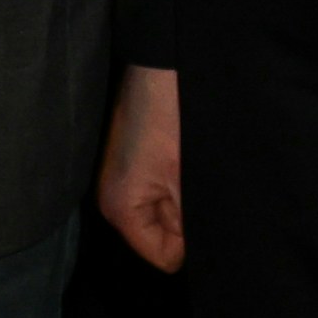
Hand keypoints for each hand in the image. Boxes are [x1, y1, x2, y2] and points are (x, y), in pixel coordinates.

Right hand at [97, 64, 186, 269]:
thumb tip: (203, 248)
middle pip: (164, 233)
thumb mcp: (187, 177)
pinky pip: (162, 187)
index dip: (191, 241)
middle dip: (187, 215)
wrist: (162, 62)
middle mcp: (114, 199)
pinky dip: (179, 179)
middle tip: (197, 182)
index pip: (165, 255)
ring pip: (168, 209)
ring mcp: (122, 178)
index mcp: (119, 209)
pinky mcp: (134, 161)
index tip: (203, 207)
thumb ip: (190, 220)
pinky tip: (184, 157)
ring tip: (191, 166)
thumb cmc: (171, 115)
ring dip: (185, 195)